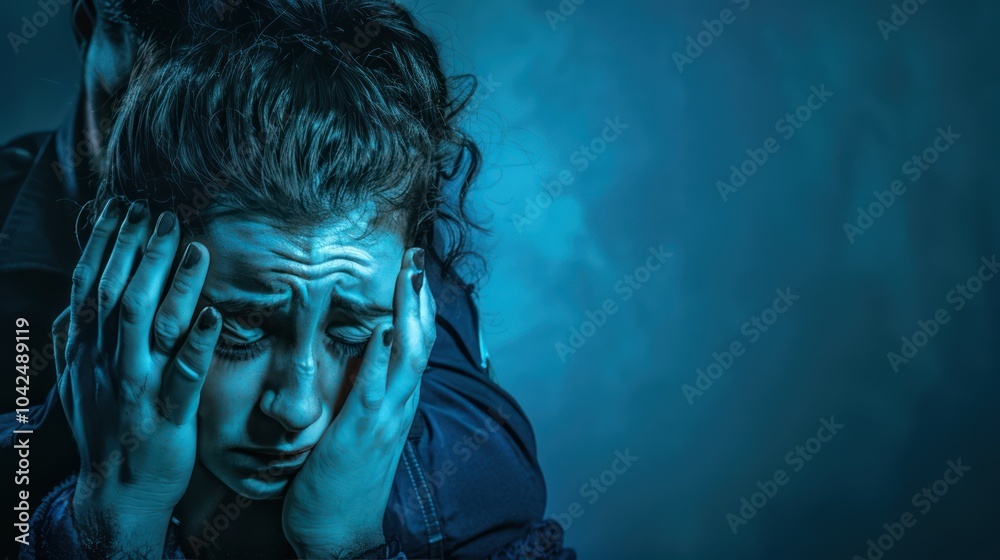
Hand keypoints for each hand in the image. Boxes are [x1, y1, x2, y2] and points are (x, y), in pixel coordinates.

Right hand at [55, 200, 221, 553]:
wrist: (118, 491)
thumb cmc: (107, 428)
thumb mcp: (81, 380)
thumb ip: (79, 339)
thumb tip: (75, 302)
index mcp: (86, 350)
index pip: (91, 283)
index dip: (106, 242)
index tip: (122, 204)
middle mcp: (108, 362)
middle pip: (120, 293)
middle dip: (139, 248)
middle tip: (160, 210)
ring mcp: (138, 387)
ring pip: (151, 325)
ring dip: (173, 283)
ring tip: (195, 246)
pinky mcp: (168, 414)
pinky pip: (184, 375)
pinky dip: (198, 345)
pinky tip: (216, 317)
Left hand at [282, 247, 435, 556]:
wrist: (339, 532)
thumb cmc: (344, 481)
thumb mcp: (360, 429)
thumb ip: (366, 393)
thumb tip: (362, 359)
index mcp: (399, 401)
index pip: (416, 344)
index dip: (418, 306)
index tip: (414, 271)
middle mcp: (400, 404)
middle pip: (420, 340)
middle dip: (419, 297)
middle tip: (416, 256)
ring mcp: (385, 417)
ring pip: (407, 356)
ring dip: (409, 313)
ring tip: (409, 275)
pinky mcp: (361, 431)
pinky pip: (375, 387)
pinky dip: (382, 356)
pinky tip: (384, 328)